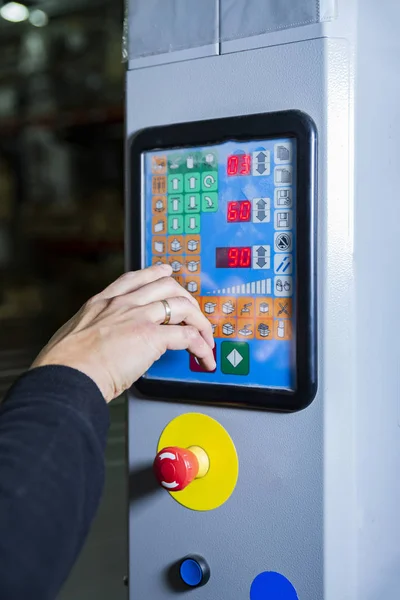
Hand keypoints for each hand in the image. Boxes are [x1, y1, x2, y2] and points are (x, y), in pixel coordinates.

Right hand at [31, 265, 214, 401]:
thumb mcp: (75, 335)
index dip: (157, 274)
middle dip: (187, 300)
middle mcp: (123, 303)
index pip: (136, 278)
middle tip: (194, 315)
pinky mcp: (151, 335)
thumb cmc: (65, 365)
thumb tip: (103, 343)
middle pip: (167, 286)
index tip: (166, 273)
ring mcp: (138, 316)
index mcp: (102, 302)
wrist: (67, 375)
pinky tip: (203, 357)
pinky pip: (189, 336)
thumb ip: (94, 331)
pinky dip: (202, 347)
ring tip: (205, 339)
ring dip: (200, 323)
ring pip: (183, 306)